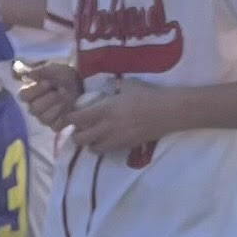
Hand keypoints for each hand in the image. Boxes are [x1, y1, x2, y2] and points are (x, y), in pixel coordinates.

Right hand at [20, 62, 80, 133]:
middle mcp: (35, 107)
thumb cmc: (66, 77)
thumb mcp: (55, 70)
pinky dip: (64, 116)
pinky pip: (55, 126)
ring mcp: (45, 118)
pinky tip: (70, 108)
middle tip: (60, 91)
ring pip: (44, 118)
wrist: (83, 86)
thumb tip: (29, 74)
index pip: (23, 96)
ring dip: (57, 107)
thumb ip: (42, 71)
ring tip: (67, 98)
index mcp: (31, 93)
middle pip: (33, 109)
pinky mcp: (56, 126)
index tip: (48, 83)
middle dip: (48, 99)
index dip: (35, 90)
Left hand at [66, 81, 187, 156]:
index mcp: (104, 109)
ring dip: (90, 143)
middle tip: (79, 128)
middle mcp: (106, 127)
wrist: (167, 112)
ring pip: (93, 149)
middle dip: (76, 135)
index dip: (69, 119)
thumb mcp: (127, 86)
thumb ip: (113, 88)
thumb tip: (108, 88)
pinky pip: (108, 151)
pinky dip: (104, 147)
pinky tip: (108, 139)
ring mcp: (116, 139)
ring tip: (93, 136)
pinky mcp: (126, 146)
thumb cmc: (147, 95)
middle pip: (80, 139)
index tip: (69, 116)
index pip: (77, 119)